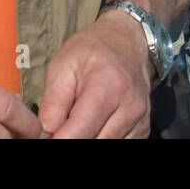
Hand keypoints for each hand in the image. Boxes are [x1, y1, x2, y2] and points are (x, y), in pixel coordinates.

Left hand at [38, 9, 152, 137]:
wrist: (128, 41)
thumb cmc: (92, 50)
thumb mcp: (63, 65)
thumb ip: (53, 102)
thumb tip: (46, 133)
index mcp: (108, 88)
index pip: (80, 132)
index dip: (58, 140)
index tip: (47, 136)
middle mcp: (130, 108)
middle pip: (94, 144)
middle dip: (72, 139)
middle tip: (58, 130)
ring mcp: (140, 121)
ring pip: (106, 147)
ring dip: (87, 139)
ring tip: (75, 124)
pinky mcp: (143, 129)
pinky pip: (119, 145)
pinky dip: (101, 139)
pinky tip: (92, 126)